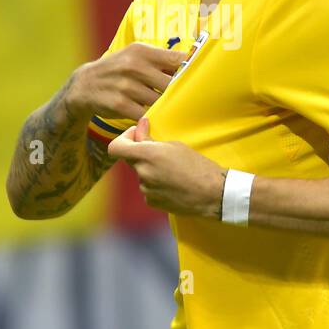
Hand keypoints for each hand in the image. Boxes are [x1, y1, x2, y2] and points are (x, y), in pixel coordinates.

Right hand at [65, 43, 185, 121]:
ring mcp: (125, 86)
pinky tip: (151, 116)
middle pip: (171, 83)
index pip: (177, 58)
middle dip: (178, 92)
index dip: (190, 70)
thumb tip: (191, 63)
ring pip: (159, 101)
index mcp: (141, 51)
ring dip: (164, 106)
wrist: (84, 85)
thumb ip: (159, 60)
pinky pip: (145, 114)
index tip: (198, 78)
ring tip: (166, 108)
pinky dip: (150, 116)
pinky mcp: (119, 104)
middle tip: (185, 99)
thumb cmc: (118, 70)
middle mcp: (133, 66)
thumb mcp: (134, 56)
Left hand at [107, 118, 226, 218]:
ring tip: (173, 171)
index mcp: (147, 155)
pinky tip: (173, 184)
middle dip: (142, 154)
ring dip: (151, 170)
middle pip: (131, 160)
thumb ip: (151, 138)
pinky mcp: (151, 202)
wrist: (213, 193)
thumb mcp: (175, 146)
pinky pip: (148, 188)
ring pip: (141, 174)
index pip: (115, 148)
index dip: (123, 139)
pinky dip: (156, 184)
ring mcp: (145, 189)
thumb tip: (139, 126)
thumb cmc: (197, 165)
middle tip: (162, 152)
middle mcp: (142, 172)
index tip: (137, 136)